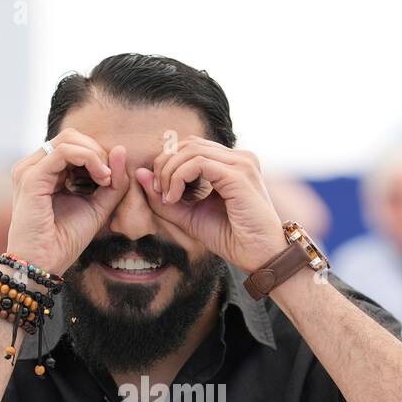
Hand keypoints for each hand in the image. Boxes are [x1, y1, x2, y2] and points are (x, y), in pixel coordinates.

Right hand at [5, 130, 129, 274]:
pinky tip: (101, 178)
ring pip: (69, 139)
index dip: (98, 156)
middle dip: (98, 152)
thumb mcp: (97, 207)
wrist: (43, 265)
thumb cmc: (64, 241)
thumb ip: (113, 183)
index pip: (74, 145)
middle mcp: (33, 167)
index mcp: (44, 172)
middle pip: (72, 136)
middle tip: (110, 179)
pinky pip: (65, 152)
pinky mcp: (32, 178)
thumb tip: (120, 149)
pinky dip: (89, 159)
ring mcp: (29, 170)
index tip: (111, 181)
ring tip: (106, 180)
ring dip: (95, 155)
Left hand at [135, 136, 285, 272]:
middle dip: (165, 165)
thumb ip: (165, 196)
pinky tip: (174, 198)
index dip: (168, 163)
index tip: (160, 192)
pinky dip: (179, 178)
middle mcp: (239, 158)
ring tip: (167, 198)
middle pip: (188, 143)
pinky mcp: (239, 175)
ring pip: (191, 150)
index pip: (191, 146)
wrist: (260, 257)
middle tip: (159, 193)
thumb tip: (140, 173)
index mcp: (231, 164)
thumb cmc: (232, 238)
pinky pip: (198, 163)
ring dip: (169, 172)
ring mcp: (241, 163)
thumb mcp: (190, 216)